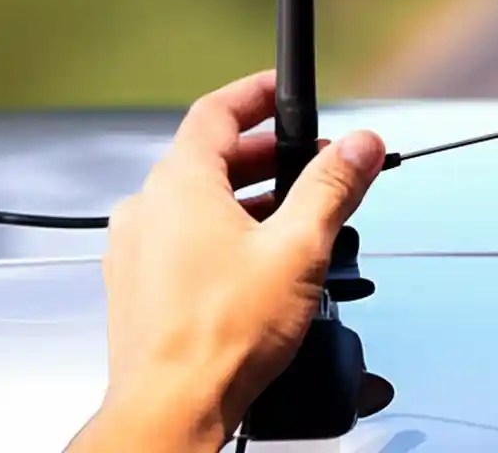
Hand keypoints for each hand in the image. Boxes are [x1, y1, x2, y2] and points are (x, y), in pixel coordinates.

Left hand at [68, 70, 384, 452]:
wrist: (173, 408)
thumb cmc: (220, 335)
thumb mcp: (299, 248)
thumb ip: (332, 188)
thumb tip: (360, 147)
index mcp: (179, 184)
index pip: (215, 111)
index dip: (255, 94)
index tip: (281, 90)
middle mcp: (147, 209)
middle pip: (209, 157)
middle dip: (265, 154)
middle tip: (308, 161)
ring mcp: (136, 250)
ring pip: (195, 202)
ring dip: (245, 196)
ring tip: (292, 215)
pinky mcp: (138, 287)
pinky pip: (181, 238)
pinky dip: (220, 232)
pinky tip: (255, 260)